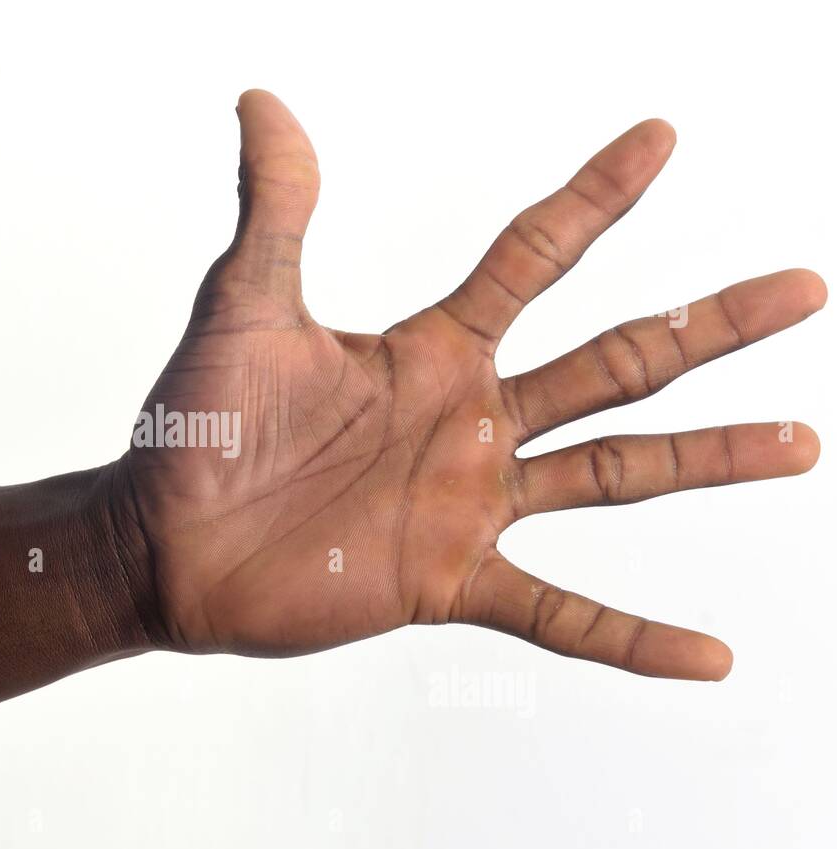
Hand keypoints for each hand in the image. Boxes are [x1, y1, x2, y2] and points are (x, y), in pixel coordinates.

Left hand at [116, 90, 824, 679]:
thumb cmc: (199, 426)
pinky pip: (558, 613)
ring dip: (705, 459)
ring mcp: (467, 503)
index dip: (596, 197)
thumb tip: (261, 101)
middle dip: (708, 325)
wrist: (165, 544)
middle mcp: (467, 420)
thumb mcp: (242, 305)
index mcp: (430, 350)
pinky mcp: (447, 581)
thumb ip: (274, 209)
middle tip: (804, 289)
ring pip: (612, 475)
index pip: (533, 257)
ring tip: (797, 440)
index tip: (662, 138)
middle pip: (613, 363)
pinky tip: (707, 657)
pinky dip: (629, 637)